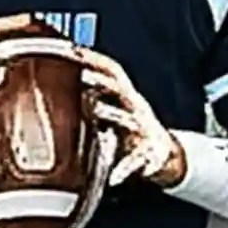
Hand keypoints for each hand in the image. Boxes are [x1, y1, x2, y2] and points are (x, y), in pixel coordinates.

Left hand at [76, 47, 185, 187]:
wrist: (164, 155)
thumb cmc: (132, 130)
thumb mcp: (117, 108)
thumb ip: (95, 95)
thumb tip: (63, 77)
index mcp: (127, 97)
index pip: (111, 72)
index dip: (94, 59)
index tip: (73, 50)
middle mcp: (136, 109)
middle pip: (120, 91)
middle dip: (103, 82)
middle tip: (83, 76)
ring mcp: (143, 130)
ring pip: (128, 121)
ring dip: (113, 115)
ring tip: (97, 110)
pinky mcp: (149, 155)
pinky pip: (135, 162)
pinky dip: (125, 170)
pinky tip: (115, 177)